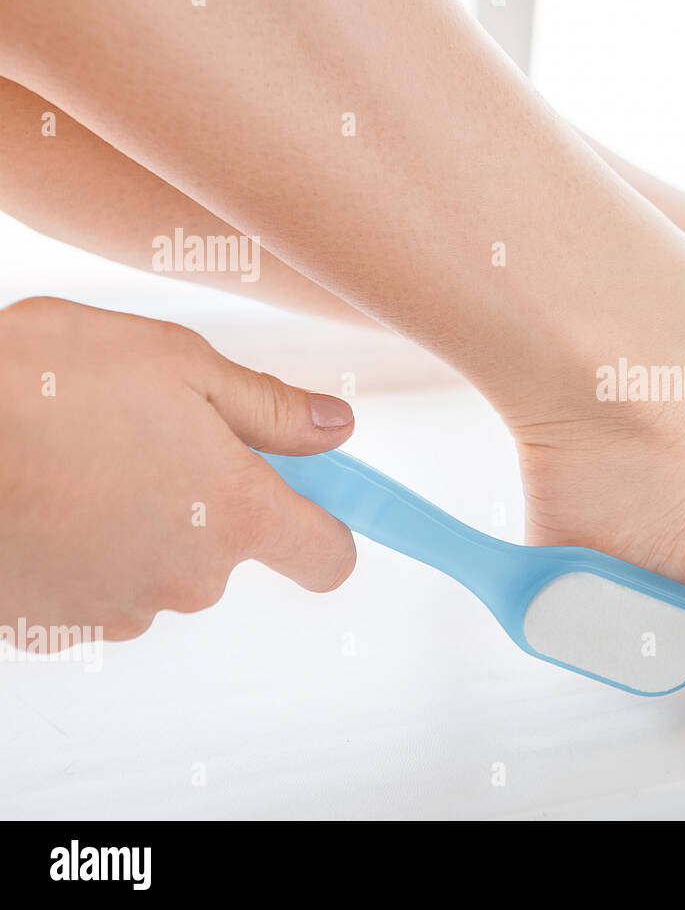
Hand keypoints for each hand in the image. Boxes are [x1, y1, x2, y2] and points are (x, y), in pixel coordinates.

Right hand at [0, 297, 356, 646]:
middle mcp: (191, 579)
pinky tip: (49, 503)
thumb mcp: (177, 363)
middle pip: (232, 551)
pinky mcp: (61, 628)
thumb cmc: (41, 386)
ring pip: (162, 567)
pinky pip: (100, 587)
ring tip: (85, 464)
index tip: (316, 507)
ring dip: (143, 524)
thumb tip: (336, 427)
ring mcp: (122, 609)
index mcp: (235, 513)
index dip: (328, 531)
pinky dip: (88, 552)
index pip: (327, 557)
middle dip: (208, 502)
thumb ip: (270, 407)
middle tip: (152, 440)